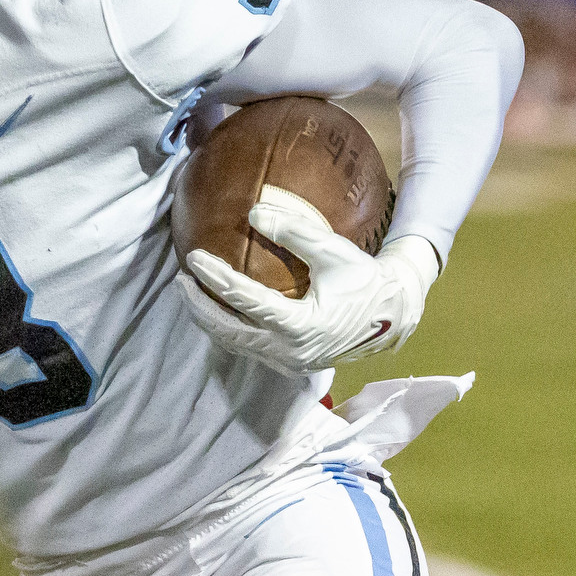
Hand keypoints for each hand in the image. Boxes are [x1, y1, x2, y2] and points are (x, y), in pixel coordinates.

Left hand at [179, 185, 438, 374]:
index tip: (193, 256)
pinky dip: (228, 329)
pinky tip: (216, 309)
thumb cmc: (364, 280)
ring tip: (191, 292)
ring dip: (209, 319)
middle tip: (181, 279)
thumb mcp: (333, 252)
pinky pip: (248, 348)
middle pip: (229, 330)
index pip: (245, 300)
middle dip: (199, 306)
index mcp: (301, 326)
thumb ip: (295, 233)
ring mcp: (290, 362)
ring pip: (235, 344)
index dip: (215, 277)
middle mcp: (291, 352)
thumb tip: (254, 212)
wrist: (394, 314)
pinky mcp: (290, 364)